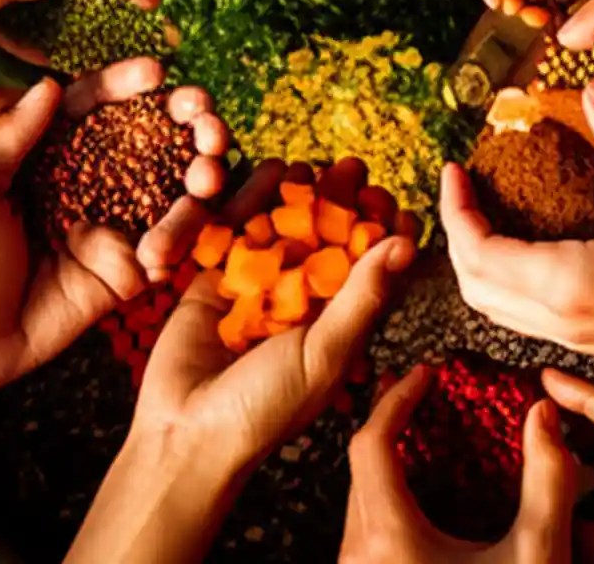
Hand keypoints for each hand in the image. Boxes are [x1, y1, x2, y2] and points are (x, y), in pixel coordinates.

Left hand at [0, 62, 225, 404]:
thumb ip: (10, 134)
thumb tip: (51, 83)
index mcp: (42, 157)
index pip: (91, 109)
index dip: (125, 87)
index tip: (159, 73)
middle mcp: (83, 186)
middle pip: (146, 145)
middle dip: (185, 129)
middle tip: (209, 123)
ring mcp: (108, 229)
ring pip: (169, 193)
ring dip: (198, 180)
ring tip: (208, 175)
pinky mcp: (124, 273)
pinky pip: (167, 247)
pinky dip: (179, 240)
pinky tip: (161, 249)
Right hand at [66, 159, 417, 563]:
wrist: (188, 431)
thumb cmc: (266, 407)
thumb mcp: (324, 351)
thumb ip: (361, 297)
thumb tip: (405, 245)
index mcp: (337, 324)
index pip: (368, 270)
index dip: (384, 235)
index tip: (396, 201)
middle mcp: (300, 304)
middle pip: (327, 243)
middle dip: (341, 205)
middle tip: (355, 167)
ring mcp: (257, 290)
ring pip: (282, 232)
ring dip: (297, 196)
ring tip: (312, 162)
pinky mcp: (214, 282)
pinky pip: (234, 234)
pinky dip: (249, 203)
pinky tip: (266, 171)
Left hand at [341, 366, 574, 563]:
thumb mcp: (535, 557)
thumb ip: (547, 484)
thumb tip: (546, 418)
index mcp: (387, 536)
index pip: (373, 442)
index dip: (397, 399)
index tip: (425, 374)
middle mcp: (358, 556)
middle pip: (362, 468)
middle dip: (393, 424)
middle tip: (423, 394)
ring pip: (362, 503)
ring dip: (389, 465)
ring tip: (425, 436)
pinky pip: (368, 533)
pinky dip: (391, 501)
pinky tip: (424, 498)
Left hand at [441, 81, 593, 369]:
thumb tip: (593, 95)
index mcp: (568, 286)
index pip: (477, 251)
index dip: (455, 210)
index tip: (454, 171)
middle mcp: (562, 321)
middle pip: (473, 286)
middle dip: (458, 236)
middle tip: (465, 189)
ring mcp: (578, 340)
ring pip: (496, 308)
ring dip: (478, 263)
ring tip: (486, 213)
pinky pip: (525, 316)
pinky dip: (507, 281)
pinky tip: (527, 245)